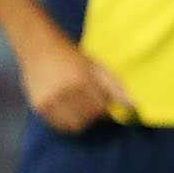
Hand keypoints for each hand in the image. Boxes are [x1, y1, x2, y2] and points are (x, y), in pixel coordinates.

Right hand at [18, 36, 135, 133]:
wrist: (39, 47)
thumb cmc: (73, 58)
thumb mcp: (98, 68)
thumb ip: (116, 88)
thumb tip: (135, 109)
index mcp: (82, 80)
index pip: (101, 109)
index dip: (106, 110)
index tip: (105, 105)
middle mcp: (65, 92)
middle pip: (88, 119)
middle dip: (94, 115)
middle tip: (91, 104)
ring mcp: (50, 100)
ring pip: (74, 125)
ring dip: (81, 120)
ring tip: (79, 106)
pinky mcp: (39, 107)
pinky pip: (59, 125)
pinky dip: (67, 122)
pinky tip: (67, 109)